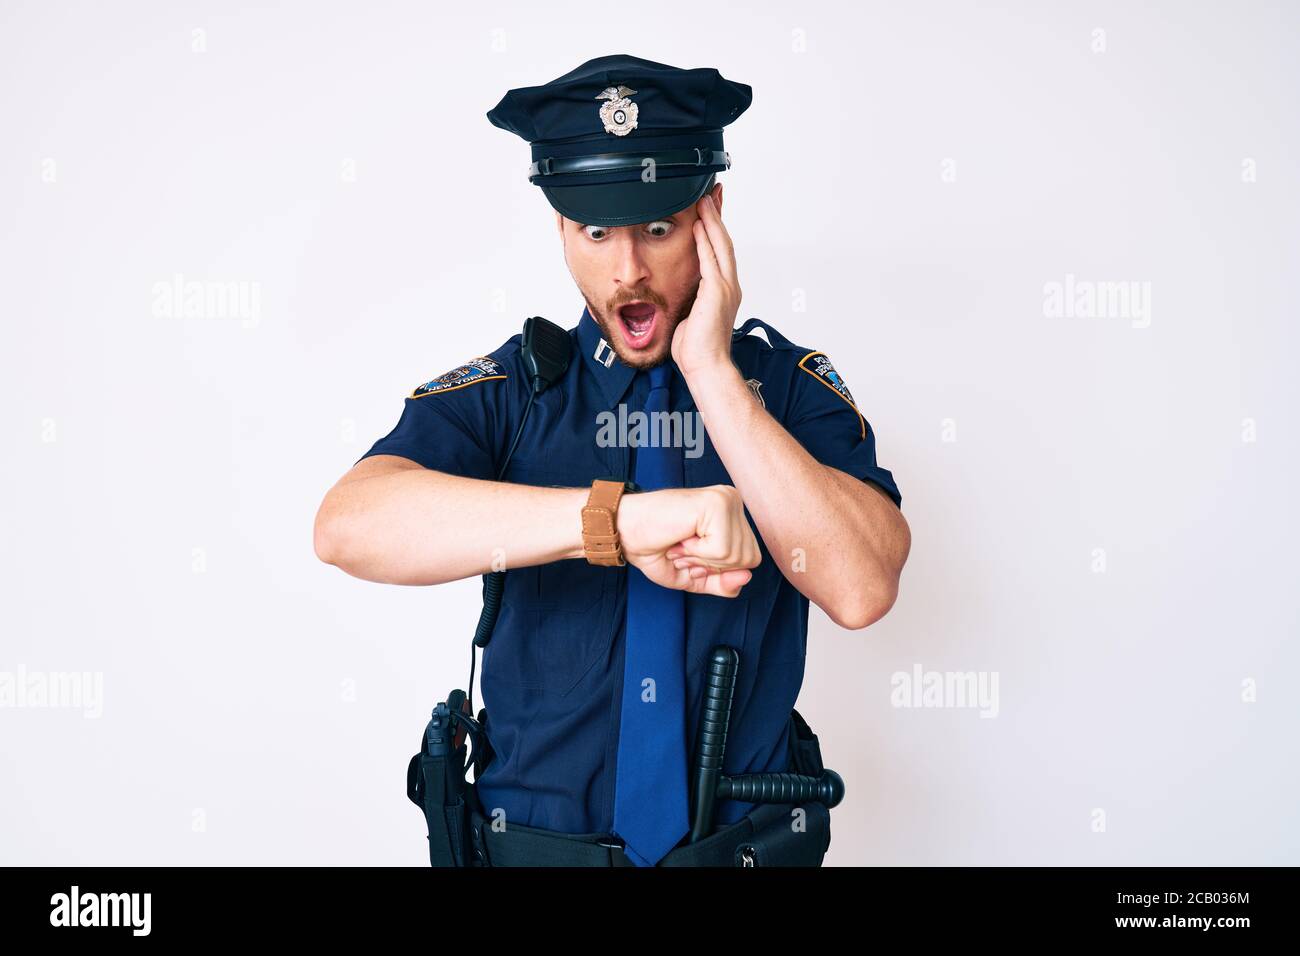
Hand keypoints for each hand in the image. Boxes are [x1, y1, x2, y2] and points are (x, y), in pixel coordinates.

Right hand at [617, 485, 759, 596]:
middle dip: (711, 565)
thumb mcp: (695, 575)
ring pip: (737, 555)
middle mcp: (733, 500)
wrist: (625, 531)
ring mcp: (726, 499)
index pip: (750, 559)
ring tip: (682, 542)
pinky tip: (682, 537)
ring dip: (702, 559)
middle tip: (684, 548)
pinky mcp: (716, 503)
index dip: (719, 569)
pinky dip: (698, 552)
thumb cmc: (655, 547)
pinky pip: (722, 549)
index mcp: (732, 513)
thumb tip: (747, 578)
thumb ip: (723, 583)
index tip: (691, 553)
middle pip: (748, 559)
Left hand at [670, 191, 742, 378]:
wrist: (706, 366)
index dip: (715, 229)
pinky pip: (710, 258)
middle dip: (717, 216)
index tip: (709, 210)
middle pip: (724, 242)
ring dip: (712, 221)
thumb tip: (679, 293)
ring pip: (720, 245)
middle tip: (712, 194)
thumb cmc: (696, 349)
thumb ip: (689, 299)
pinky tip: (699, 224)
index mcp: (723, 291)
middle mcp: (729, 285)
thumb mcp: (689, 316)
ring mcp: (725, 287)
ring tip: (705, 200)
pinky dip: (705, 239)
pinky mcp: (717, 291)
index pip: (720, 252)